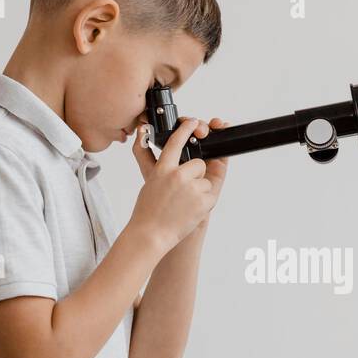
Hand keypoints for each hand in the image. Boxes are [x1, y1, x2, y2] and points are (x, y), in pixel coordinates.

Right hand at [128, 116, 226, 253]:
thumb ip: (163, 168)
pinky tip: (190, 209)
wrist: (151, 235)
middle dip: (195, 174)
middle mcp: (178, 176)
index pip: (176, 142)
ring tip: (183, 204)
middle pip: (197, 163)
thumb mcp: (150, 183)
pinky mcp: (204, 201)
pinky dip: (204, 200)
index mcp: (162, 169)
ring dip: (199, 189)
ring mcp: (192, 188)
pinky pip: (210, 192)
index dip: (186, 129)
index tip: (194, 122)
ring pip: (205, 178)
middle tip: (182, 191)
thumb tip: (172, 155)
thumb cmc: (147, 211)